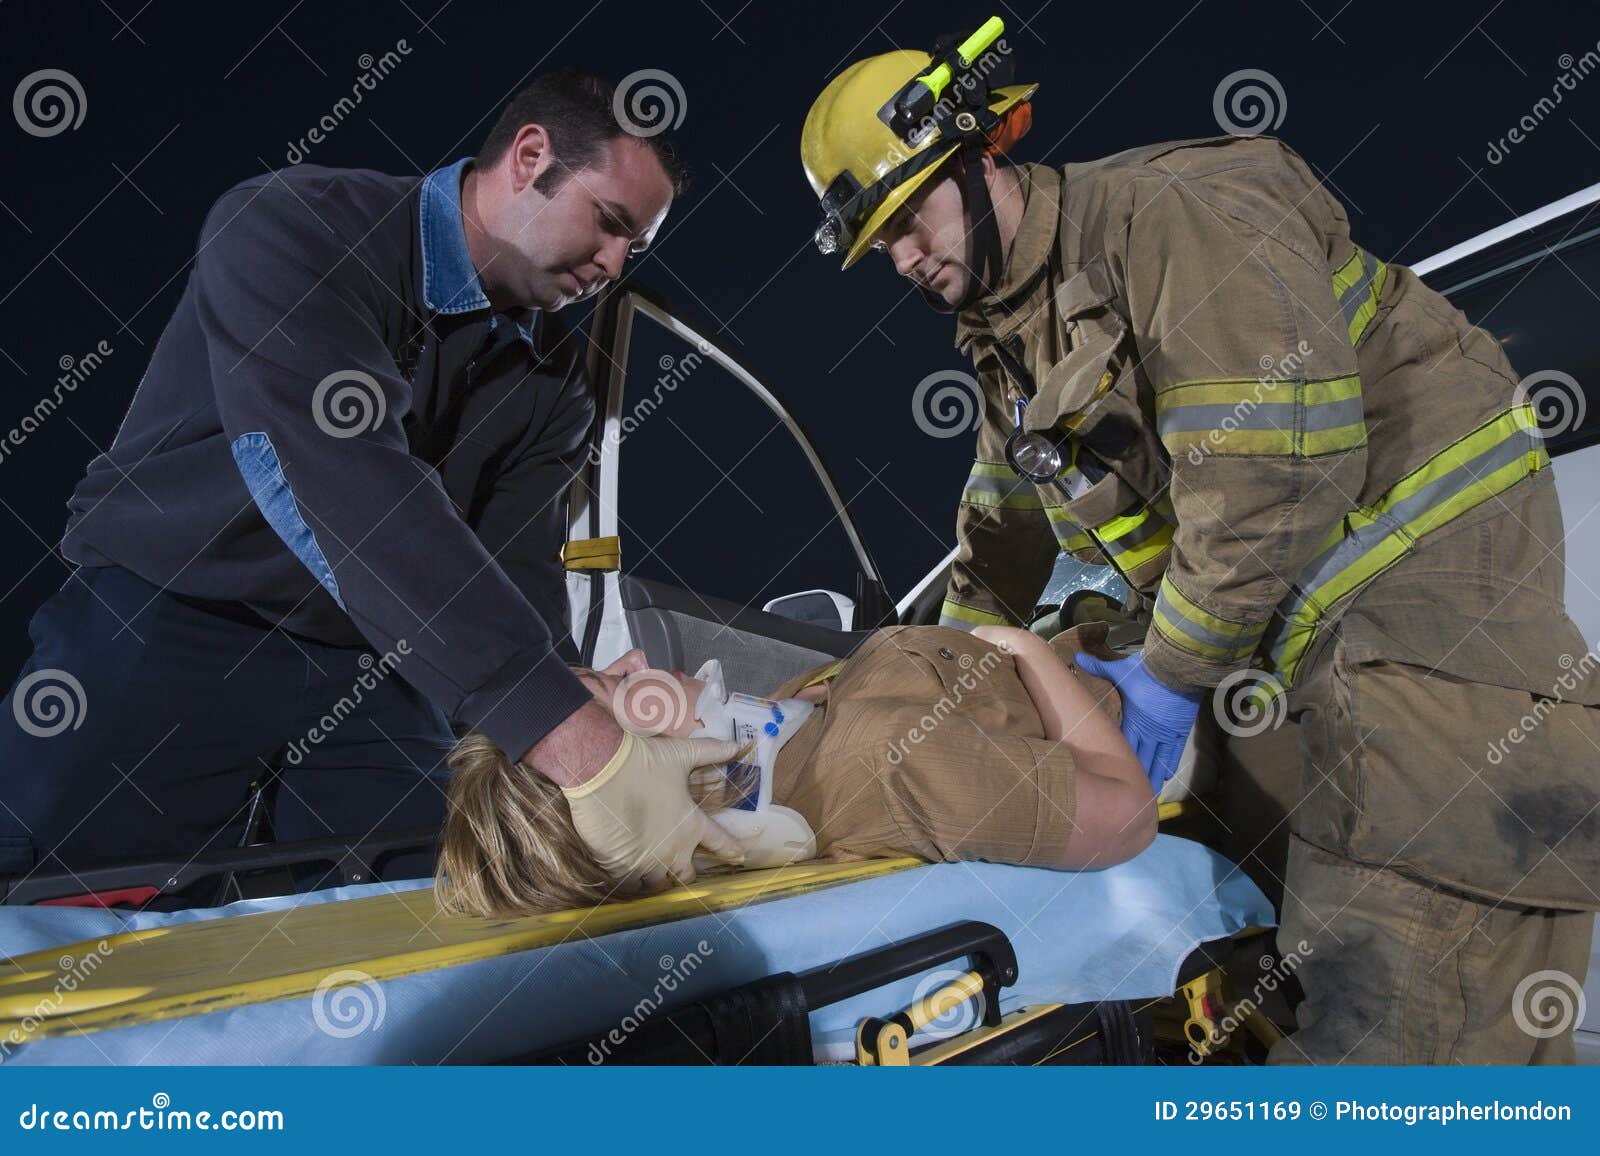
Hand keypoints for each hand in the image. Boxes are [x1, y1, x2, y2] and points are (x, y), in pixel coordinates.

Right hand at [561, 731, 746, 892]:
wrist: (602, 770)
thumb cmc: (644, 762)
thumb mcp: (681, 753)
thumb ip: (711, 751)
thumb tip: (736, 745)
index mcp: (691, 824)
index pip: (720, 842)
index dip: (731, 850)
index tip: (738, 858)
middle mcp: (673, 849)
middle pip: (686, 875)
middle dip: (684, 872)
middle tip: (677, 866)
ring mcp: (646, 861)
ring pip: (657, 883)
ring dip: (656, 879)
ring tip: (650, 872)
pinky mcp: (620, 866)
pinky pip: (629, 885)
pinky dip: (631, 882)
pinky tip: (627, 873)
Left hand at [1074, 651, 1201, 791]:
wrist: (1175, 667)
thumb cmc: (1146, 670)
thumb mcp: (1120, 670)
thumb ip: (1098, 667)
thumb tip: (1077, 656)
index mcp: (1132, 720)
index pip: (1123, 747)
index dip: (1118, 764)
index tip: (1112, 779)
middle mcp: (1149, 731)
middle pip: (1140, 760)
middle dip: (1135, 778)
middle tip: (1129, 796)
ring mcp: (1166, 732)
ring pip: (1157, 760)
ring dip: (1152, 776)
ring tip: (1148, 795)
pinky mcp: (1180, 729)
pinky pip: (1174, 752)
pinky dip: (1169, 764)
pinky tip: (1166, 776)